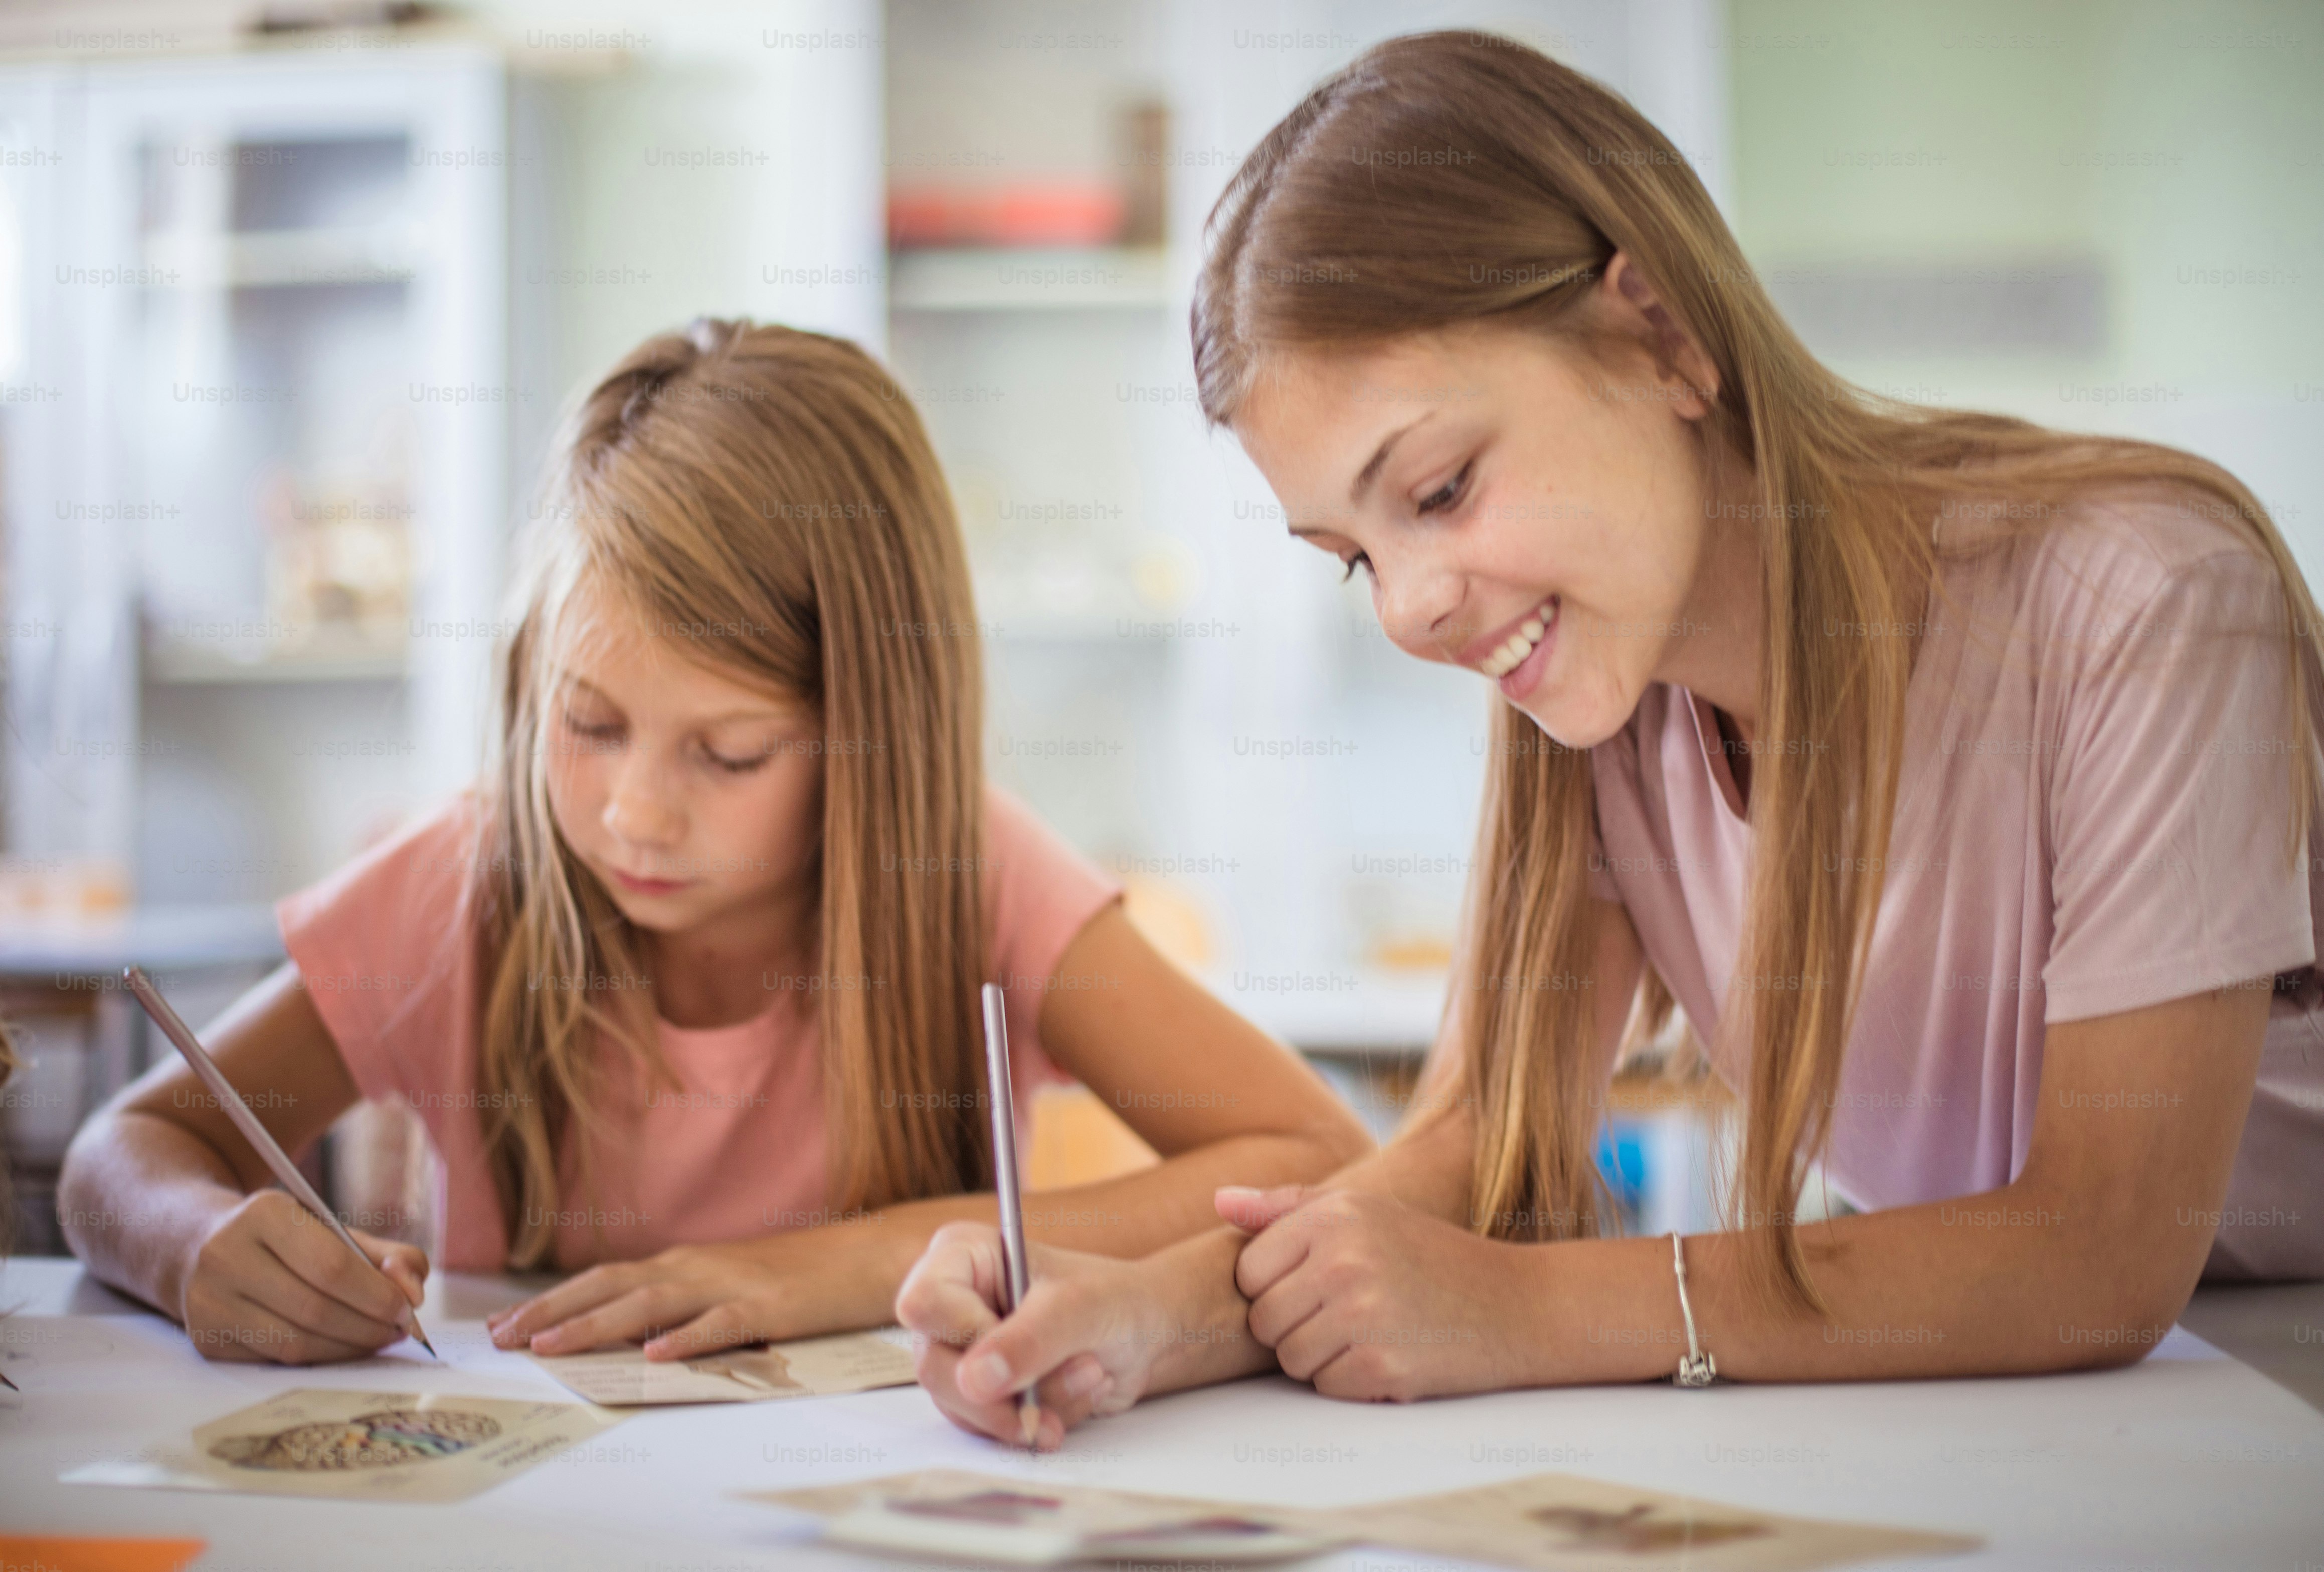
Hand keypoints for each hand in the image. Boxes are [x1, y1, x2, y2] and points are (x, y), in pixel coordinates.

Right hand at [178, 1189, 428, 1364]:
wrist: (203, 1246)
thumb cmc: (287, 1240)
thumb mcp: (335, 1230)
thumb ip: (388, 1256)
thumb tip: (413, 1294)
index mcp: (263, 1214)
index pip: (332, 1266)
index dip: (377, 1294)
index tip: (407, 1308)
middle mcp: (226, 1255)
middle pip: (314, 1309)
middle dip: (368, 1326)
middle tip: (399, 1331)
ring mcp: (208, 1301)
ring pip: (294, 1343)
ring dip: (347, 1349)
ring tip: (377, 1341)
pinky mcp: (204, 1338)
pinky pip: (273, 1360)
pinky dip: (318, 1359)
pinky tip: (341, 1349)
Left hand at [488, 1233, 874, 1357]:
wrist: (866, 1256)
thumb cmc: (798, 1275)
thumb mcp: (728, 1284)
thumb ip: (683, 1303)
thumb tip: (634, 1334)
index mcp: (683, 1264)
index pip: (603, 1279)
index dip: (553, 1301)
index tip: (507, 1326)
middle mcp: (695, 1267)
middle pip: (611, 1285)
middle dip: (552, 1311)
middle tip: (503, 1339)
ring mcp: (730, 1284)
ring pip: (651, 1303)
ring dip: (598, 1324)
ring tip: (553, 1347)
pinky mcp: (767, 1306)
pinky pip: (721, 1324)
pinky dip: (686, 1339)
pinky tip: (657, 1356)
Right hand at [894, 1222, 1182, 1449]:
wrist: (1145, 1334)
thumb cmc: (1114, 1299)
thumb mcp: (1080, 1309)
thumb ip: (1028, 1340)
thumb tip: (973, 1381)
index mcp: (962, 1257)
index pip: (925, 1304)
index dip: (968, 1337)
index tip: (1021, 1353)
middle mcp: (952, 1303)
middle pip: (935, 1367)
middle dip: (1009, 1391)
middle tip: (1076, 1378)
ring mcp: (963, 1351)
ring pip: (961, 1406)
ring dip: (1035, 1407)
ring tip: (1091, 1375)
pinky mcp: (982, 1390)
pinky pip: (987, 1427)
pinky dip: (1039, 1421)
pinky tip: (1079, 1395)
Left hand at [1223, 1183, 1540, 1401]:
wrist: (1519, 1304)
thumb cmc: (1432, 1255)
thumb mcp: (1365, 1210)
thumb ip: (1287, 1207)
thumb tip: (1219, 1201)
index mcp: (1333, 1216)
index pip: (1248, 1271)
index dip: (1277, 1285)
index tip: (1319, 1283)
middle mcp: (1343, 1260)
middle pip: (1264, 1321)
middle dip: (1296, 1326)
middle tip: (1350, 1312)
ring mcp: (1363, 1316)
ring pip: (1290, 1359)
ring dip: (1322, 1357)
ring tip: (1372, 1331)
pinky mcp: (1383, 1368)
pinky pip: (1326, 1387)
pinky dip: (1352, 1381)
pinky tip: (1390, 1355)